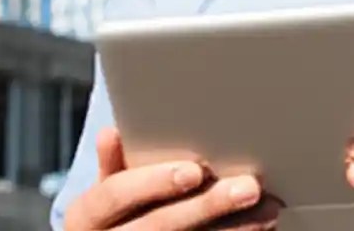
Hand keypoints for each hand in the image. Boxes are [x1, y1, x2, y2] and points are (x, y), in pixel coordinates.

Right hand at [64, 127, 281, 229]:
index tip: (193, 170)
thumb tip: (112, 133)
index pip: (114, 196)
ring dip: (232, 230)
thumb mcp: (104, 195)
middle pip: (157, 227)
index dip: (152, 182)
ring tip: (267, 210)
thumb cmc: (113, 218)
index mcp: (86, 218)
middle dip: (205, 207)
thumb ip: (113, 167)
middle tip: (247, 187)